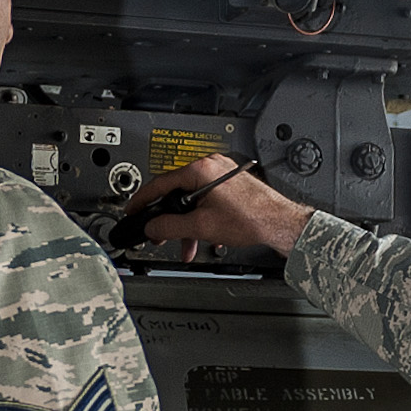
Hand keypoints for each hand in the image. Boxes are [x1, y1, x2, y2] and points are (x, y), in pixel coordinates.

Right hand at [130, 159, 316, 260]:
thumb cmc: (250, 218)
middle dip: (168, 219)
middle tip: (157, 234)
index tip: (132, 210)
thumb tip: (151, 228)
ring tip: (184, 243)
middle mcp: (211, 166)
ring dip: (185, 224)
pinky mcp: (229, 185)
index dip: (142, 200)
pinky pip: (205, 201)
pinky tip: (201, 236)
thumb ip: (169, 227)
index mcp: (200, 169)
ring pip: (191, 200)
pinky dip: (200, 219)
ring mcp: (221, 175)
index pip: (160, 183)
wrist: (278, 222)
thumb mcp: (201, 226)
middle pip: (176, 193)